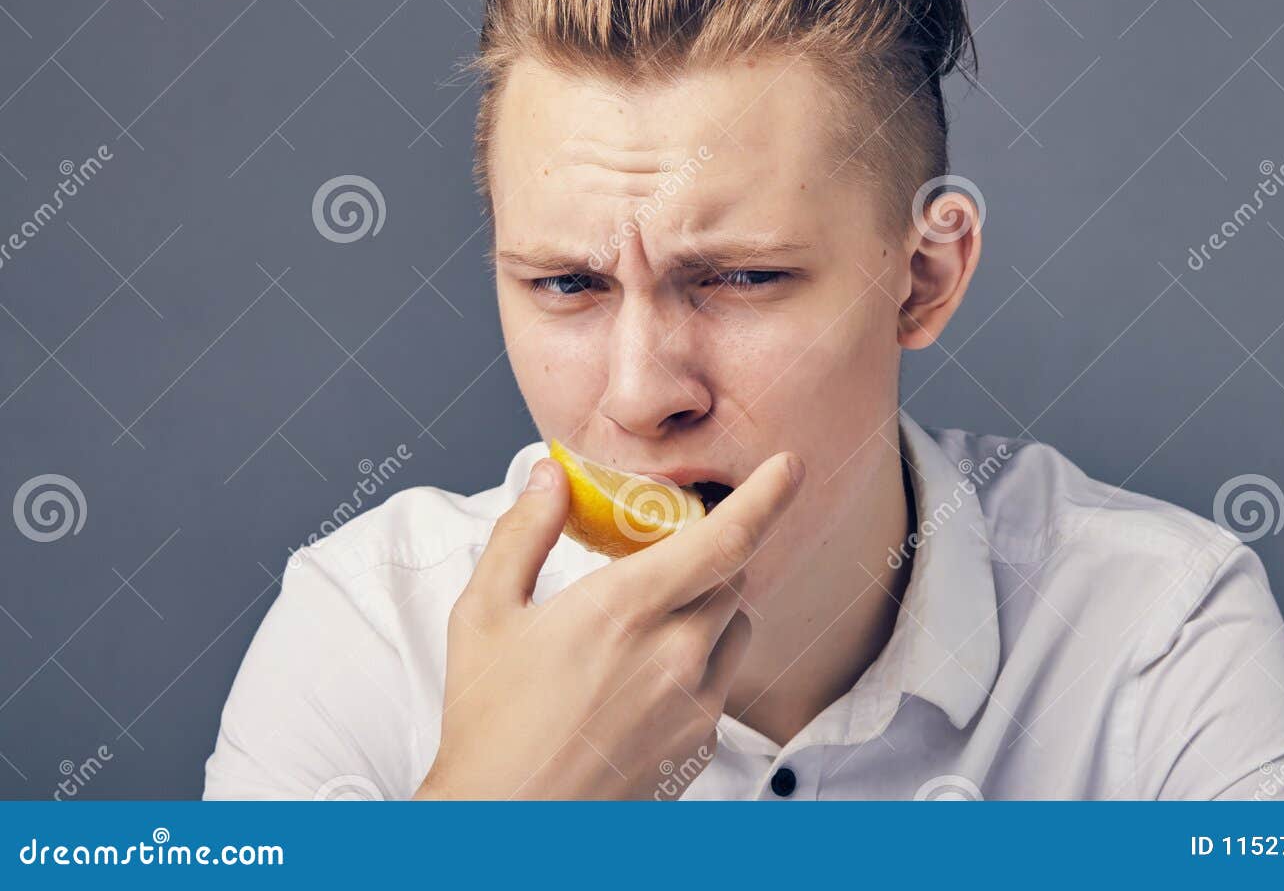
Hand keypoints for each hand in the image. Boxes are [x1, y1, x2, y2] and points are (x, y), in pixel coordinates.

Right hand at [413, 449, 804, 798]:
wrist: (506, 824)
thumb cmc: (488, 722)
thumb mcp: (485, 614)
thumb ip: (524, 533)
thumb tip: (548, 476)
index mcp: (627, 610)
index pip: (728, 540)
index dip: (768, 495)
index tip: (791, 465)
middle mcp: (677, 654)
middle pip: (733, 576)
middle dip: (710, 553)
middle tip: (663, 554)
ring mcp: (695, 704)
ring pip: (735, 626)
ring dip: (709, 605)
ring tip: (647, 618)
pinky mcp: (700, 743)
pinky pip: (721, 679)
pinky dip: (698, 659)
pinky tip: (640, 676)